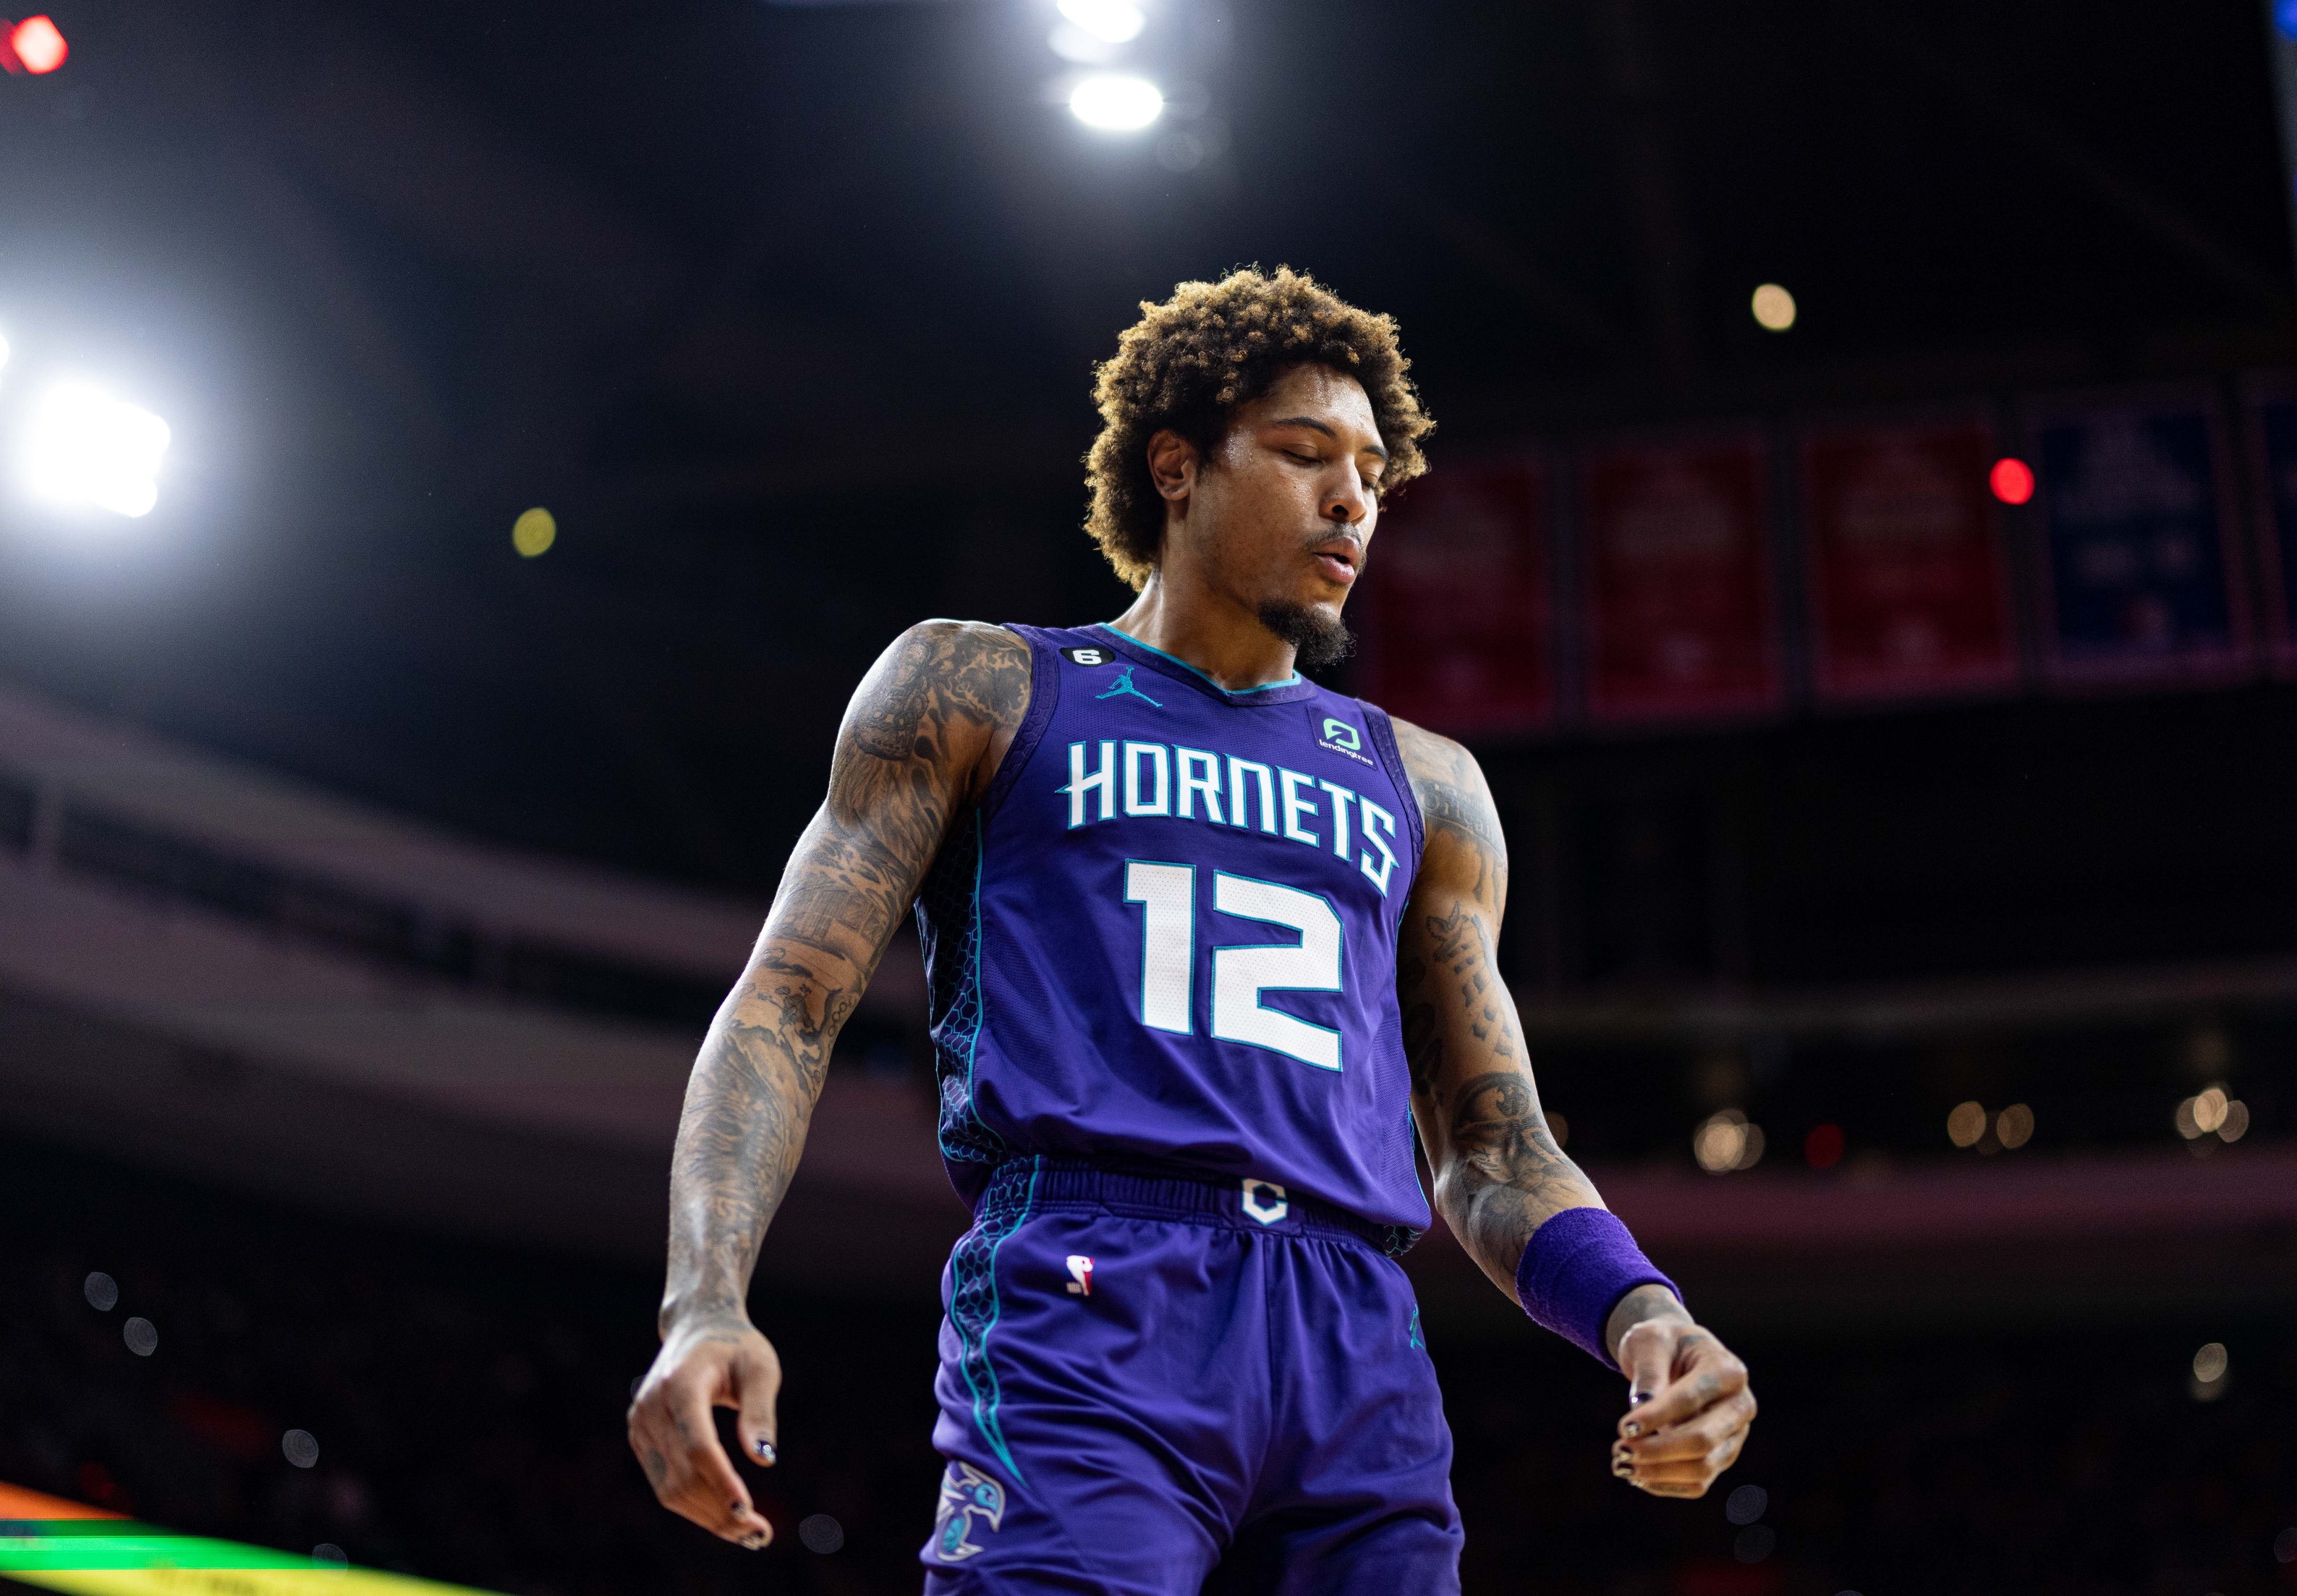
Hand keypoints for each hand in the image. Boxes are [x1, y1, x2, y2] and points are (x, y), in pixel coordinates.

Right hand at [627, 1315, 782, 1546]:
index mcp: (681, 1383)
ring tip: (749, 1533)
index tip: (748, 1510)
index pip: (698, 1444)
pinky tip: (725, 1515)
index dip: (721, 1480)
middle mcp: (652, 1406)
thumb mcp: (760, 1367)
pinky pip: (663, 1483)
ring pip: (669, 1488)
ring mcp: (640, 1424)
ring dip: (708, 1516)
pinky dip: (694, 1505)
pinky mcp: (640, 1438)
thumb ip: (760, 1412)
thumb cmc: (737, 1346)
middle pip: (683, 1474)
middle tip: (761, 1534)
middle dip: (720, 1509)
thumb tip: (765, 1460)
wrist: (697, 1328)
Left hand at [1609, 1316, 1754, 1497]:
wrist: (1675, 1355)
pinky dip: (1666, 1484)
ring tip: (1622, 1463)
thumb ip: (1649, 1371)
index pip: (1691, 1399)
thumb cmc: (1663, 1343)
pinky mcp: (1722, 1456)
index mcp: (1728, 1371)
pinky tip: (1637, 1475)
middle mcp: (1740, 1406)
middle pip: (1703, 1441)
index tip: (1624, 1428)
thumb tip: (1642, 1406)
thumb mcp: (1650, 1341)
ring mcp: (1734, 1436)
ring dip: (1659, 1472)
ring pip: (1702, 1468)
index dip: (1656, 1416)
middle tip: (1620, 1449)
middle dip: (1658, 1450)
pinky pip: (1698, 1483)